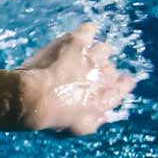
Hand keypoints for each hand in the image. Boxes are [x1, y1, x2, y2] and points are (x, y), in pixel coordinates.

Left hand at [17, 23, 138, 135]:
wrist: (33, 97)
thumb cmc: (53, 116)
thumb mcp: (78, 127)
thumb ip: (96, 120)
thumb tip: (106, 114)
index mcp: (106, 97)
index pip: (125, 85)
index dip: (120, 82)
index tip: (115, 80)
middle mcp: (104, 76)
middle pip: (110, 68)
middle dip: (100, 69)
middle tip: (84, 72)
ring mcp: (92, 58)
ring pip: (104, 49)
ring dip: (95, 51)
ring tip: (82, 54)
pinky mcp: (77, 43)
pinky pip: (89, 30)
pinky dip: (87, 31)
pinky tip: (83, 33)